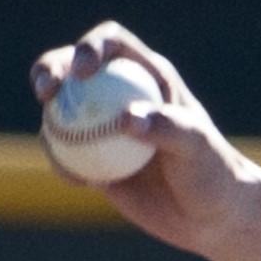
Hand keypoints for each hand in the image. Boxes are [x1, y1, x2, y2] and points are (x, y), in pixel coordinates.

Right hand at [30, 22, 256, 255]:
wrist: (210, 216)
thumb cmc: (213, 173)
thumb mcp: (199, 148)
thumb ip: (168, 128)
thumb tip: (127, 118)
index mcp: (149, 77)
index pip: (112, 44)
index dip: (90, 46)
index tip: (82, 72)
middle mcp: (121, 94)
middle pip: (73, 67)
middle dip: (50, 69)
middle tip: (47, 91)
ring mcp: (102, 126)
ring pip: (61, 109)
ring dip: (49, 118)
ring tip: (54, 141)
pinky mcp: (92, 157)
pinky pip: (63, 152)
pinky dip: (60, 160)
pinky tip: (76, 181)